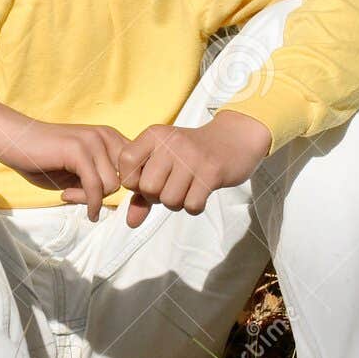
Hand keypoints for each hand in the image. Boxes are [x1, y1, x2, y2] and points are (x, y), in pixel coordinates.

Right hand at [0, 97, 123, 221]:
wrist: (13, 140)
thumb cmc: (43, 158)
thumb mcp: (79, 171)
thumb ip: (100, 180)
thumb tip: (118, 204)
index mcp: (109, 138)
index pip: (136, 168)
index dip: (127, 189)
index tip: (108, 202)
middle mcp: (106, 136)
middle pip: (126, 179)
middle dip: (107, 196)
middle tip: (81, 199)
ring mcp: (93, 141)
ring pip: (111, 186)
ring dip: (91, 199)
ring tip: (69, 195)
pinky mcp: (78, 150)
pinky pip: (94, 187)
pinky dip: (89, 203)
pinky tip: (73, 203)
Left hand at [115, 109, 272, 227]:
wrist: (233, 139)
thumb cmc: (190, 153)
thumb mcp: (162, 161)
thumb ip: (142, 190)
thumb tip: (130, 222)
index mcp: (154, 135)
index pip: (125, 161)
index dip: (132, 180)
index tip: (145, 179)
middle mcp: (171, 143)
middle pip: (147, 187)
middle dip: (156, 196)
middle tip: (169, 186)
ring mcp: (192, 157)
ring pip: (169, 200)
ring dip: (176, 203)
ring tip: (185, 189)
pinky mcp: (212, 172)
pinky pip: (192, 206)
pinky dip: (194, 206)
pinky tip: (199, 192)